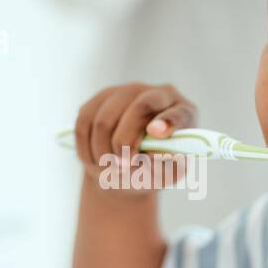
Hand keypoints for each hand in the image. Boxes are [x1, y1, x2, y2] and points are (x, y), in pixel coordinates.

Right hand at [72, 82, 197, 193]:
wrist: (131, 167)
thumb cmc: (155, 170)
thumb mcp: (167, 174)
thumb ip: (165, 168)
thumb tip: (150, 158)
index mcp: (183, 113)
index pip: (178, 113)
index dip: (167, 122)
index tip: (156, 133)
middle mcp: (157, 94)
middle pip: (138, 109)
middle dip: (124, 142)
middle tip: (122, 166)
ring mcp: (127, 92)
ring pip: (104, 121)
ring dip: (102, 152)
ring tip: (108, 169)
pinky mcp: (100, 99)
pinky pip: (84, 123)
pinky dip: (85, 149)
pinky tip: (94, 161)